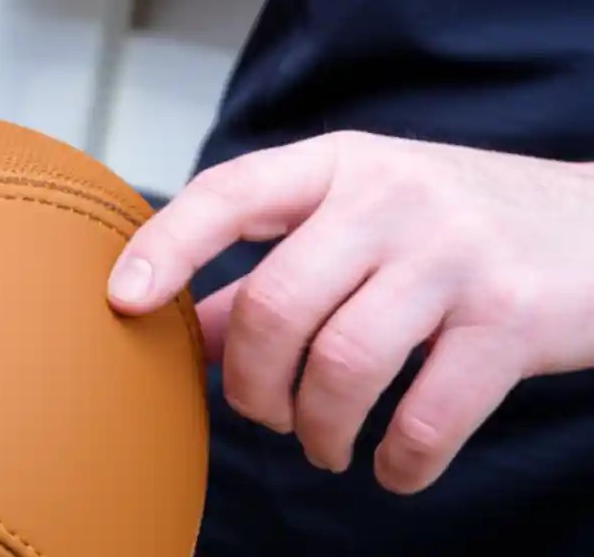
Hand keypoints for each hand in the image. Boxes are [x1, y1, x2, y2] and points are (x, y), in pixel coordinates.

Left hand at [108, 131, 593, 493]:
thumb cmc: (456, 227)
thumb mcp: (361, 220)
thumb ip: (274, 268)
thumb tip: (185, 328)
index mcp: (340, 165)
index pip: (231, 192)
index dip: (167, 246)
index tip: (121, 300)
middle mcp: (392, 198)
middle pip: (277, 303)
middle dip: (252, 383)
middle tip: (265, 415)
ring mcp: (456, 256)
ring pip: (342, 365)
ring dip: (316, 429)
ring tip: (323, 444)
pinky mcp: (512, 321)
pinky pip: (426, 418)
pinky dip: (396, 464)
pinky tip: (392, 468)